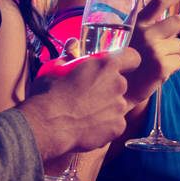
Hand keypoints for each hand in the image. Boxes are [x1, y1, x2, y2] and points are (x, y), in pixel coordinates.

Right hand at [22, 47, 140, 160]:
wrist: (46, 124)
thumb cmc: (48, 94)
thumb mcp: (56, 69)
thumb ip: (70, 61)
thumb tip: (69, 54)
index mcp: (107, 65)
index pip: (132, 57)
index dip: (127, 61)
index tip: (119, 67)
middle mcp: (119, 84)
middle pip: (120, 84)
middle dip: (108, 88)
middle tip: (88, 96)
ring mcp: (120, 107)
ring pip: (117, 105)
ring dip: (105, 107)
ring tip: (84, 114)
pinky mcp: (118, 127)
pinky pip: (114, 123)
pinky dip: (104, 125)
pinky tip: (87, 127)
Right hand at [125, 0, 179, 107]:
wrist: (115, 91)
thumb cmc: (121, 64)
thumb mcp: (124, 39)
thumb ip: (141, 28)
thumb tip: (165, 19)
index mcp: (136, 24)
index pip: (159, 2)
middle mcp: (145, 34)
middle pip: (179, 21)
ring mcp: (154, 50)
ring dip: (175, 53)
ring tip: (160, 61)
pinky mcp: (161, 67)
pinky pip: (179, 62)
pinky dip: (173, 67)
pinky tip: (159, 72)